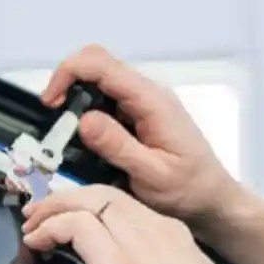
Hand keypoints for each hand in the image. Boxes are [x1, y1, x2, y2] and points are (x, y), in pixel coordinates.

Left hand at [20, 185, 263, 263]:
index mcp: (175, 238)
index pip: (125, 206)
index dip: (92, 208)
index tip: (72, 221)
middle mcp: (156, 232)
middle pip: (103, 193)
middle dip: (67, 199)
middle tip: (41, 214)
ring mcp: (138, 245)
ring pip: (86, 201)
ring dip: (52, 210)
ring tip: (31, 227)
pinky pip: (74, 225)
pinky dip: (50, 227)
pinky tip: (36, 243)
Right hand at [41, 44, 243, 227]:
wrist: (212, 198)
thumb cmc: (189, 189)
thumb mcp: (152, 174)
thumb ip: (118, 146)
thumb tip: (84, 120)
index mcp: (152, 101)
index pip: (103, 65)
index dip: (68, 74)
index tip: (51, 104)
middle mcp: (148, 94)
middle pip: (98, 64)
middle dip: (68, 83)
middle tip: (55, 118)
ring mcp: (144, 103)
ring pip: (100, 81)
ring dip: (77, 101)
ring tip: (68, 135)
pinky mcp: (140, 114)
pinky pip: (108, 101)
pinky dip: (88, 114)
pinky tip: (86, 140)